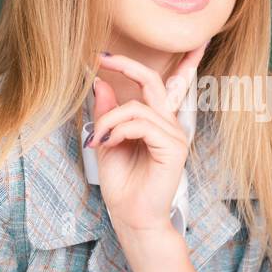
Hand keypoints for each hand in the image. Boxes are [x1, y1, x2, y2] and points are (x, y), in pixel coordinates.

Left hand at [86, 41, 208, 236]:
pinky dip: (119, 130)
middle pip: (151, 81)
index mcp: (156, 121)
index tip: (106, 54)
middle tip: (100, 59)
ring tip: (97, 139)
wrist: (131, 217)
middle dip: (126, 65)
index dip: (139, 63)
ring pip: (137, 107)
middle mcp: (169, 124)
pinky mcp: (174, 148)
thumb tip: (100, 82)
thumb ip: (107, 113)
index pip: (162, 83)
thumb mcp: (107, 141)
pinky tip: (110, 143)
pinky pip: (142, 124)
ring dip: (109, 119)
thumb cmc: (122, 185)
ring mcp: (174, 135)